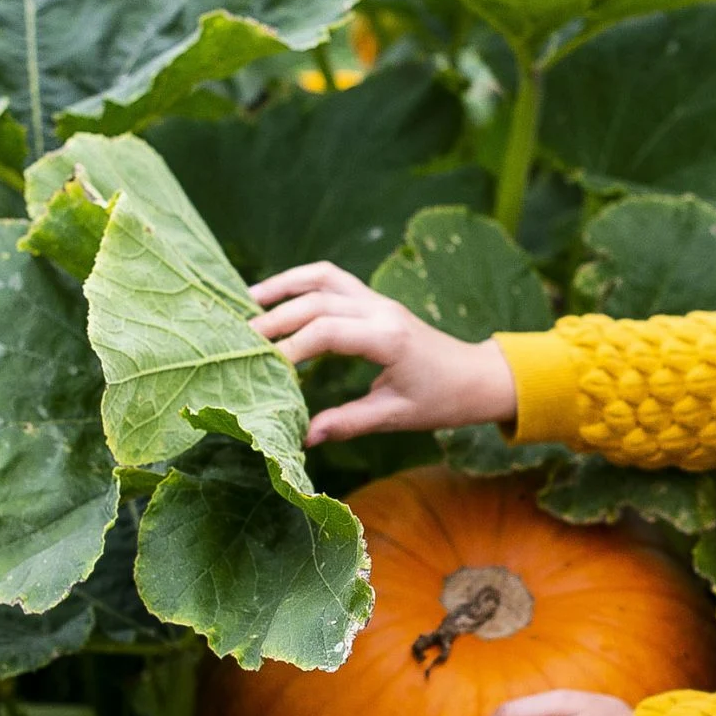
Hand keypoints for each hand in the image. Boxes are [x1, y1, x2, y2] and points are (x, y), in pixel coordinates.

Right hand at [248, 262, 518, 445]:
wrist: (477, 377)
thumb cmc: (442, 400)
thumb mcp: (396, 417)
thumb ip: (348, 423)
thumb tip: (303, 437)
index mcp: (388, 338)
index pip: (327, 332)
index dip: (290, 347)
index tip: (261, 367)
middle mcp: (381, 310)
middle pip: (318, 301)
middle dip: (276, 317)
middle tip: (238, 337)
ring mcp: (378, 301)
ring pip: (324, 278)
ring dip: (284, 285)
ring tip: (247, 300)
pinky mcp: (374, 301)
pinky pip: (333, 280)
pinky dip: (302, 282)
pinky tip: (277, 296)